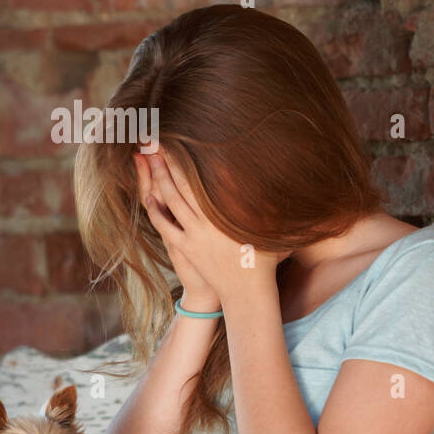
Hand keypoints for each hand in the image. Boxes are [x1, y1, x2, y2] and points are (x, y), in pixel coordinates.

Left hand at [136, 152, 283, 309]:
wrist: (246, 293)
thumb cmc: (263, 260)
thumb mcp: (271, 230)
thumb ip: (271, 207)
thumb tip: (286, 181)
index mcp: (227, 214)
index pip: (203, 178)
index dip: (189, 158)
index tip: (180, 141)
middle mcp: (207, 221)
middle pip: (182, 183)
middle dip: (168, 160)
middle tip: (156, 140)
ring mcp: (193, 235)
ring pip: (170, 200)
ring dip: (159, 178)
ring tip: (148, 157)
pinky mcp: (185, 248)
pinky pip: (165, 226)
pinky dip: (155, 210)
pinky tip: (148, 195)